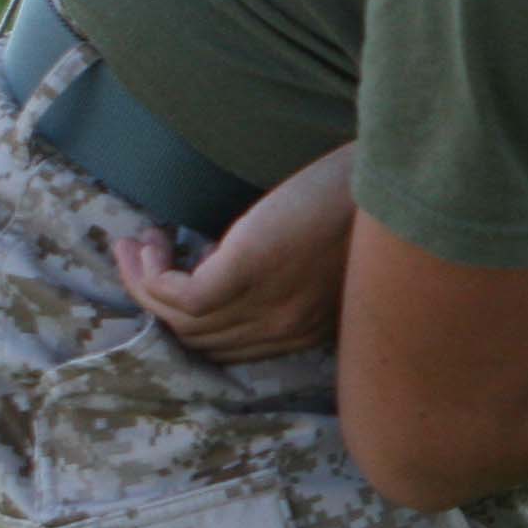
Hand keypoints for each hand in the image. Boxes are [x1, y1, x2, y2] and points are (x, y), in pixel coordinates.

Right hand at [112, 146, 357, 361]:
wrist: (391, 178)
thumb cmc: (362, 203)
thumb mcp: (326, 257)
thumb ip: (287, 277)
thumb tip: (223, 262)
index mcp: (307, 329)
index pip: (231, 349)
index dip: (189, 321)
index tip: (168, 282)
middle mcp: (286, 329)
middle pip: (199, 340)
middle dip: (155, 305)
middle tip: (138, 261)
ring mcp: (268, 305)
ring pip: (181, 321)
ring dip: (144, 284)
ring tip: (136, 247)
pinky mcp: (248, 271)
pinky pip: (178, 295)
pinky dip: (153, 273)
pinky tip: (152, 242)